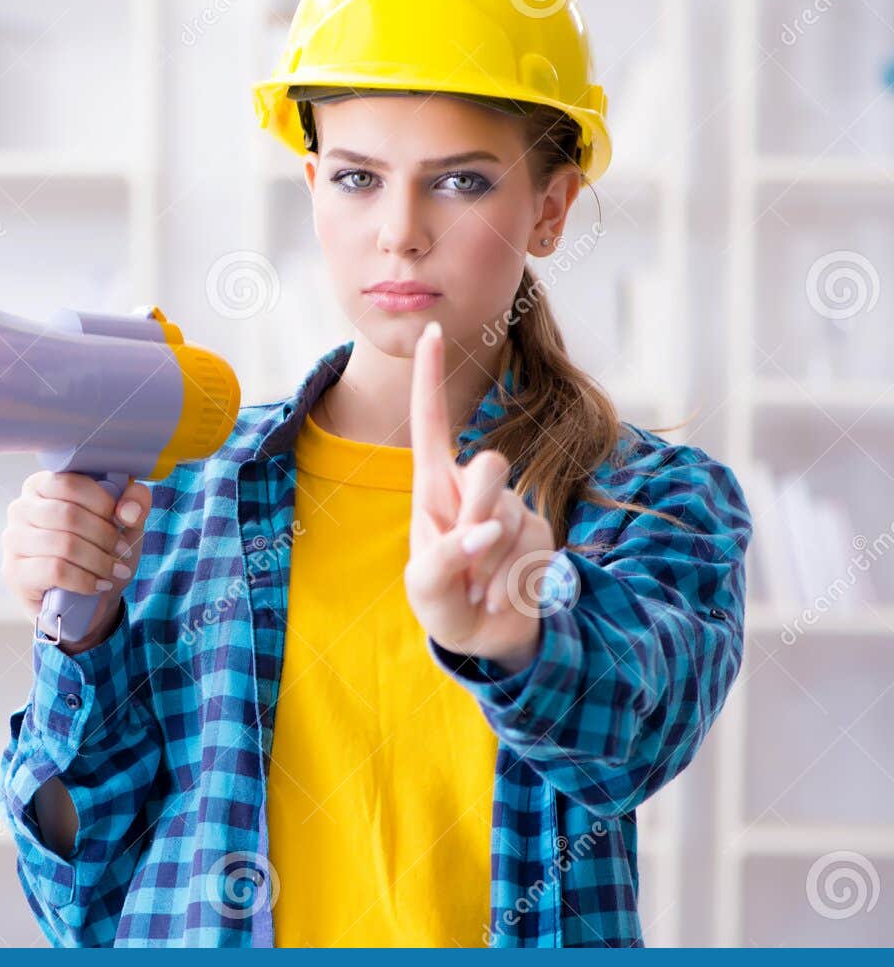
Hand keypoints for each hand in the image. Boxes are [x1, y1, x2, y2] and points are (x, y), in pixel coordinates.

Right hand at [1, 472, 151, 652]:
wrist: (84, 602)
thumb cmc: (98, 553)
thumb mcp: (124, 524)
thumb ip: (134, 503)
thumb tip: (128, 509)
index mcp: (42, 485)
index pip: (70, 483)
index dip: (103, 503)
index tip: (122, 521)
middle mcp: (20, 508)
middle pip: (68, 515)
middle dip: (104, 536)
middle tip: (122, 552)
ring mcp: (13, 541)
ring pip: (64, 544)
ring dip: (98, 561)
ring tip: (114, 571)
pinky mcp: (15, 572)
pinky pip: (55, 570)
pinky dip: (85, 580)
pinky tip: (97, 585)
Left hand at [403, 321, 552, 669]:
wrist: (488, 636)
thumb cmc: (444, 603)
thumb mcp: (426, 588)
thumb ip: (444, 558)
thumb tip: (485, 532)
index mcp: (434, 487)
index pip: (431, 422)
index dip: (429, 378)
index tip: (430, 331)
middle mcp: (473, 487)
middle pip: (490, 467)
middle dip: (481, 513)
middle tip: (468, 559)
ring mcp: (510, 506)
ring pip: (512, 516)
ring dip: (492, 565)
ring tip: (477, 593)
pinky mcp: (539, 530)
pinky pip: (532, 548)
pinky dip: (511, 582)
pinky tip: (499, 599)